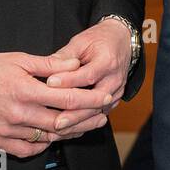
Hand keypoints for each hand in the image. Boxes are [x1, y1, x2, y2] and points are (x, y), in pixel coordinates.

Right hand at [0, 52, 109, 157]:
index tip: (105, 98)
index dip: (89, 99)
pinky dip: (43, 146)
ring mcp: (9, 130)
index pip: (66, 98)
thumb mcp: (18, 59)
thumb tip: (74, 65)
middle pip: (61, 122)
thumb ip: (48, 64)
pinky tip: (53, 138)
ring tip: (85, 126)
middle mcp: (19, 113)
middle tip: (102, 115)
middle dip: (86, 119)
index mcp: (25, 90)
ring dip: (69, 133)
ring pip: (47, 137)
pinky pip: (28, 150)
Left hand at [42, 19, 132, 135]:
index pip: (87, 75)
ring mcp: (116, 91)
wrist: (122, 42)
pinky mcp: (114, 100)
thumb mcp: (81, 41)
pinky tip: (68, 130)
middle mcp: (115, 79)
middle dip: (75, 113)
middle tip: (55, 121)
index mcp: (107, 61)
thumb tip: (46, 68)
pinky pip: (99, 115)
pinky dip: (83, 123)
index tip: (49, 84)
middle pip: (95, 100)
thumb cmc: (99, 39)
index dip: (68, 80)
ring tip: (58, 130)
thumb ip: (65, 56)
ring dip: (78, 122)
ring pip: (97, 112)